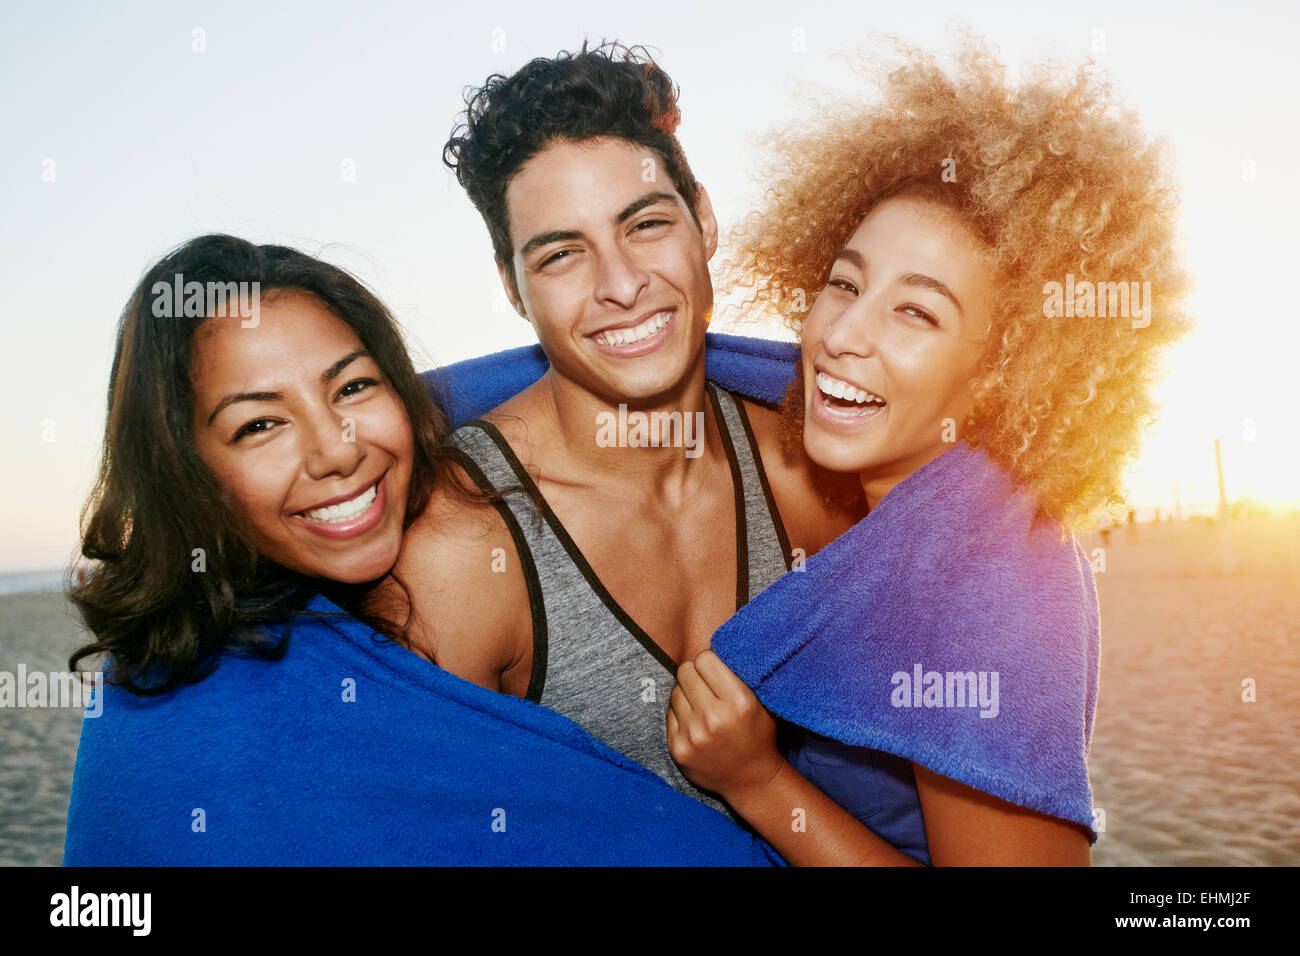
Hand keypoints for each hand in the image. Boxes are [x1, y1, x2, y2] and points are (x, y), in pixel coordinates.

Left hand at [666, 650, 783, 799]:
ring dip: (687, 694)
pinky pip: (669, 713)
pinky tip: (695, 723)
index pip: (705, 659)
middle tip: (706, 686)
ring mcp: (692, 734)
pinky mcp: (677, 748)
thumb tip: (715, 645)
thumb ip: (738, 675)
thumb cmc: (758, 735)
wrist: (751, 780)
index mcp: (738, 702)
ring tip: (702, 707)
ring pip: (675, 691)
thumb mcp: (760, 702)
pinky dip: (680, 714)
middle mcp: (713, 717)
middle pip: (685, 671)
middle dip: (695, 674)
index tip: (715, 671)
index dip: (710, 662)